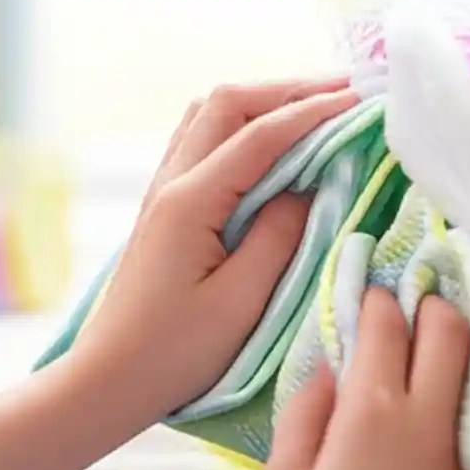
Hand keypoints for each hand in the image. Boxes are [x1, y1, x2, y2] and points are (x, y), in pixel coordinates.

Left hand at [71, 79, 358, 422]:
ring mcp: (163, 192)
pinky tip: (273, 146)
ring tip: (315, 110)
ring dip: (264, 102)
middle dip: (289, 90)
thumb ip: (279, 238)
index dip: (314, 112)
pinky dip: (244, 127)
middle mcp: (171, 183)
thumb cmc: (174, 354)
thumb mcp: (240, 303)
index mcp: (190, 202)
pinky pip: (204, 142)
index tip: (361, 102)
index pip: (260, 135)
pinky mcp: (166, 209)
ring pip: (211, 115)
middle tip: (344, 94)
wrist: (109, 380)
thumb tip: (309, 191)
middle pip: (228, 102)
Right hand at [263, 290, 469, 469]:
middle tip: (410, 301)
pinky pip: (468, 413)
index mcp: (373, 412)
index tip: (368, 287)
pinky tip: (427, 402)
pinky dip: (453, 388)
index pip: (387, 326)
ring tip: (423, 338)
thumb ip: (305, 411)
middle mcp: (426, 421)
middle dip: (432, 302)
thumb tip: (328, 368)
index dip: (377, 297)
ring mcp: (455, 450)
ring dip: (449, 342)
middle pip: (451, 331)